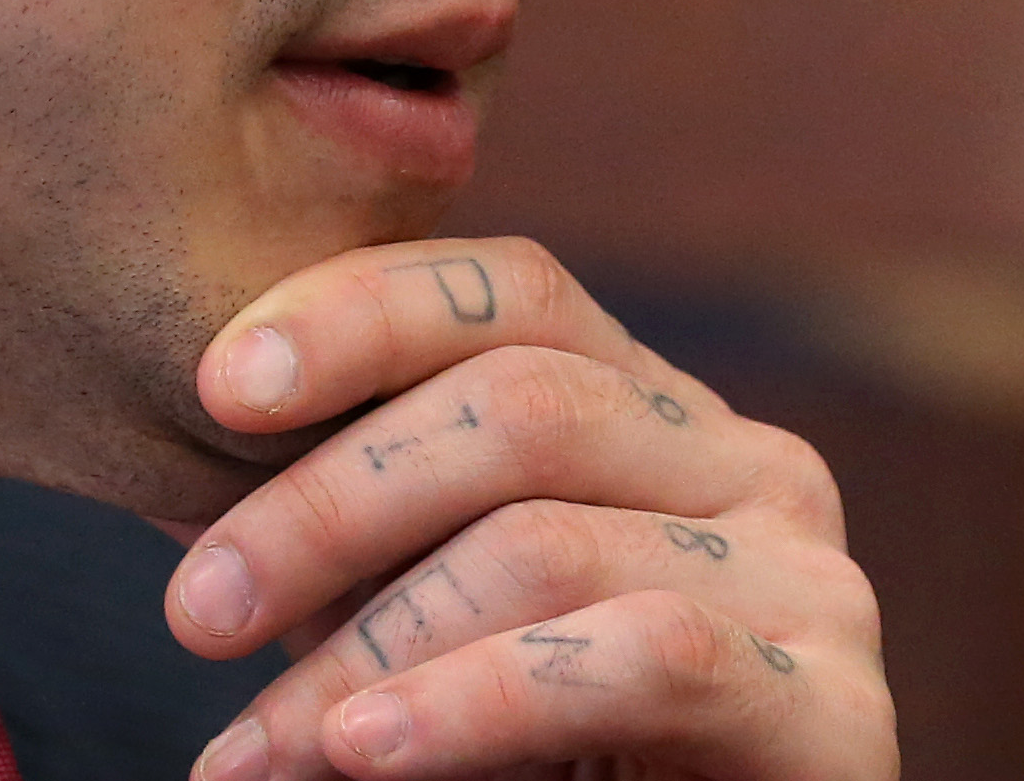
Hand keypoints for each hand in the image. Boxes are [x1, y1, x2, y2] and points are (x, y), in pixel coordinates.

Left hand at [165, 238, 894, 780]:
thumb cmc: (513, 735)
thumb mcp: (421, 587)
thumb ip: (359, 500)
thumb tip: (193, 425)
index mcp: (641, 400)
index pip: (502, 290)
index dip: (355, 313)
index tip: (214, 387)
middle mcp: (741, 458)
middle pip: (515, 405)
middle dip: (326, 505)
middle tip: (194, 612)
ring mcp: (805, 574)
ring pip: (546, 543)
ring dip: (364, 649)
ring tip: (253, 744)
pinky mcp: (830, 706)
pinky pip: (634, 660)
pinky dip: (472, 705)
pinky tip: (363, 753)